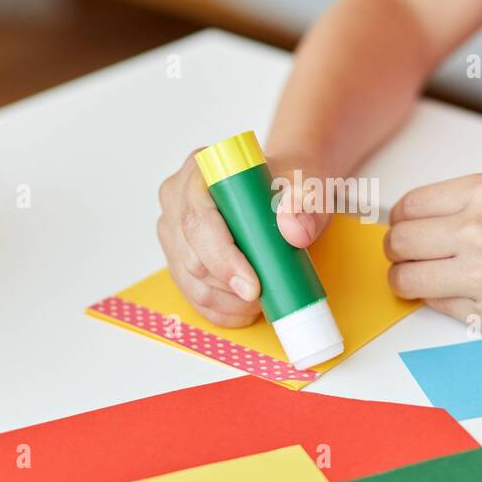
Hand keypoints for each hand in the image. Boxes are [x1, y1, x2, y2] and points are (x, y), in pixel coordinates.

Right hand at [157, 151, 331, 326]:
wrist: (285, 190)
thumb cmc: (289, 184)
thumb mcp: (308, 186)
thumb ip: (305, 203)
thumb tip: (293, 230)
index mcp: (200, 171)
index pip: (198, 221)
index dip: (223, 259)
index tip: (253, 286)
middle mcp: (177, 198)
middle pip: (191, 257)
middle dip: (229, 287)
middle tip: (266, 295)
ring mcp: (173, 230)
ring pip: (190, 282)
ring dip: (227, 302)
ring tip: (262, 301)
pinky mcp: (178, 257)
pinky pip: (192, 294)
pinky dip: (220, 310)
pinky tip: (246, 310)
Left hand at [384, 172, 481, 345]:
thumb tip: (442, 213)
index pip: (408, 207)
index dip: (403, 223)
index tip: (411, 234)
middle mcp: (477, 229)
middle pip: (398, 243)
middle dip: (400, 254)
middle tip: (413, 261)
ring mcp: (481, 275)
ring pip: (405, 281)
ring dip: (410, 284)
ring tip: (430, 284)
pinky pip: (437, 309)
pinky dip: (440, 306)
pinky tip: (464, 298)